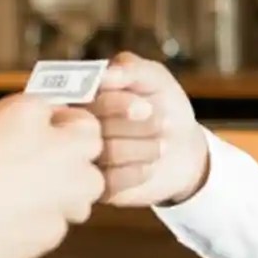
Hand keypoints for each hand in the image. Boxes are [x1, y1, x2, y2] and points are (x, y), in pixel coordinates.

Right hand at [0, 94, 104, 257]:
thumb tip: (1, 143)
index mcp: (24, 113)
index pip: (55, 105)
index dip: (47, 121)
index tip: (39, 131)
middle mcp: (55, 145)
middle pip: (89, 139)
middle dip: (74, 148)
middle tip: (52, 160)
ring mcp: (63, 188)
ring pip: (88, 184)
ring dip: (69, 188)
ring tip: (36, 197)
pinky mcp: (57, 228)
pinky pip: (62, 220)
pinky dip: (47, 222)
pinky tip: (18, 224)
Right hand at [87, 52, 208, 207]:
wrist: (183, 148)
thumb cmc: (163, 105)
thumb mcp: (154, 79)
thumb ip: (131, 68)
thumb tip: (105, 74)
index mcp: (80, 96)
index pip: (83, 97)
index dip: (116, 103)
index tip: (147, 106)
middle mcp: (73, 129)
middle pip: (94, 126)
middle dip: (134, 125)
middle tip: (162, 123)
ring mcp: (82, 160)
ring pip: (106, 153)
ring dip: (143, 147)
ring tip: (162, 145)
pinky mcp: (95, 189)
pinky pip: (109, 182)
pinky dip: (137, 172)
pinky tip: (150, 166)